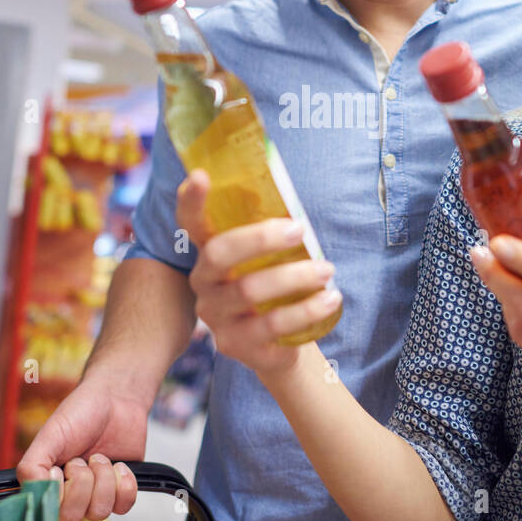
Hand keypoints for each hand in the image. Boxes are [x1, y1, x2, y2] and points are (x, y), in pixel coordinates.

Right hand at [16, 372, 143, 520]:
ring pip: (99, 512)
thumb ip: (32, 466)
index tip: (60, 468)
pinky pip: (123, 507)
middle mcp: (70, 494)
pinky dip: (124, 485)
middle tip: (83, 459)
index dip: (57, 492)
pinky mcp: (120, 492)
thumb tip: (33, 493)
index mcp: (47, 483)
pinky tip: (120, 465)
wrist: (116, 399)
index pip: (46, 511)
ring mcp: (96, 495)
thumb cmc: (80, 413)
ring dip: (103, 479)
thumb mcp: (50, 434)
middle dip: (82, 483)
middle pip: (72, 516)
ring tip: (101, 456)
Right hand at [176, 169, 340, 375]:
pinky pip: (272, 325)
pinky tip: (331, 299)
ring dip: (294, 276)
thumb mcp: (271, 260)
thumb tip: (298, 210)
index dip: (192, 201)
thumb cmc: (276, 289)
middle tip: (300, 229)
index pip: (191, 223)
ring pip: (249, 290)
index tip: (200, 175)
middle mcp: (204, 283)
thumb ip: (273, 235)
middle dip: (260, 238)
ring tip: (328, 270)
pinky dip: (306, 310)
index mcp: (210, 254)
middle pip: (219, 254)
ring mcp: (216, 316)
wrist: (280, 345)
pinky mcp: (236, 345)